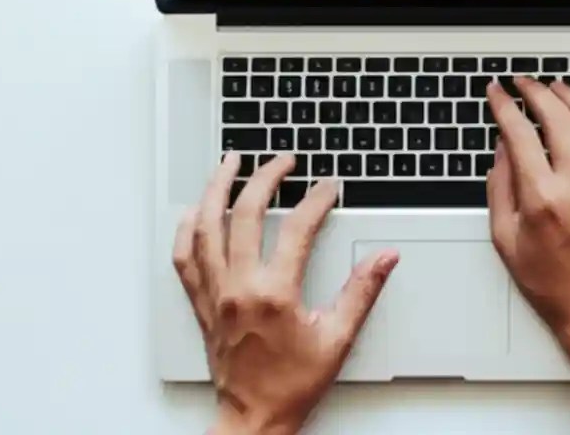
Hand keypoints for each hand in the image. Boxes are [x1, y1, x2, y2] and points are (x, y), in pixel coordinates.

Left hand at [173, 153, 399, 434]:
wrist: (254, 417)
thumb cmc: (292, 384)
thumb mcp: (338, 338)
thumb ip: (362, 291)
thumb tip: (383, 259)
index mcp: (273, 294)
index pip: (296, 228)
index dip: (316, 200)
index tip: (328, 187)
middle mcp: (238, 288)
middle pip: (244, 214)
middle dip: (265, 178)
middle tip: (282, 160)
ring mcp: (215, 293)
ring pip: (205, 227)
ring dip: (216, 190)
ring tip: (228, 164)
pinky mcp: (202, 303)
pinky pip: (185, 258)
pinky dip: (187, 230)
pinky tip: (194, 212)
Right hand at [484, 77, 569, 342]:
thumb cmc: (553, 284)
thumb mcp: (506, 241)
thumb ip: (500, 189)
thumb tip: (502, 150)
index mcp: (543, 199)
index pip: (520, 135)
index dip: (505, 106)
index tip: (496, 92)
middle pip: (558, 118)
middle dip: (536, 91)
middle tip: (523, 82)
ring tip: (555, 84)